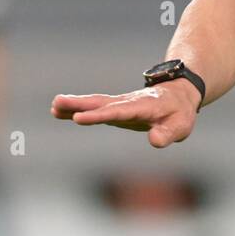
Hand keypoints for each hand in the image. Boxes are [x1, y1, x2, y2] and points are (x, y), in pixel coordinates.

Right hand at [50, 78, 200, 148]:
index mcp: (143, 106)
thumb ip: (168, 134)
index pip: (118, 112)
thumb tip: (154, 141)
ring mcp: (120, 104)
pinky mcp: (116, 108)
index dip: (99, 116)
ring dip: (75, 104)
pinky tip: (58, 111)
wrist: (178, 94)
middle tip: (57, 103)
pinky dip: (77, 108)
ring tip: (54, 107)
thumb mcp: (181, 125)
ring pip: (95, 103)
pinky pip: (95, 107)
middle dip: (80, 104)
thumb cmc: (180, 113)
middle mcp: (127, 102)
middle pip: (101, 103)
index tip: (79, 118)